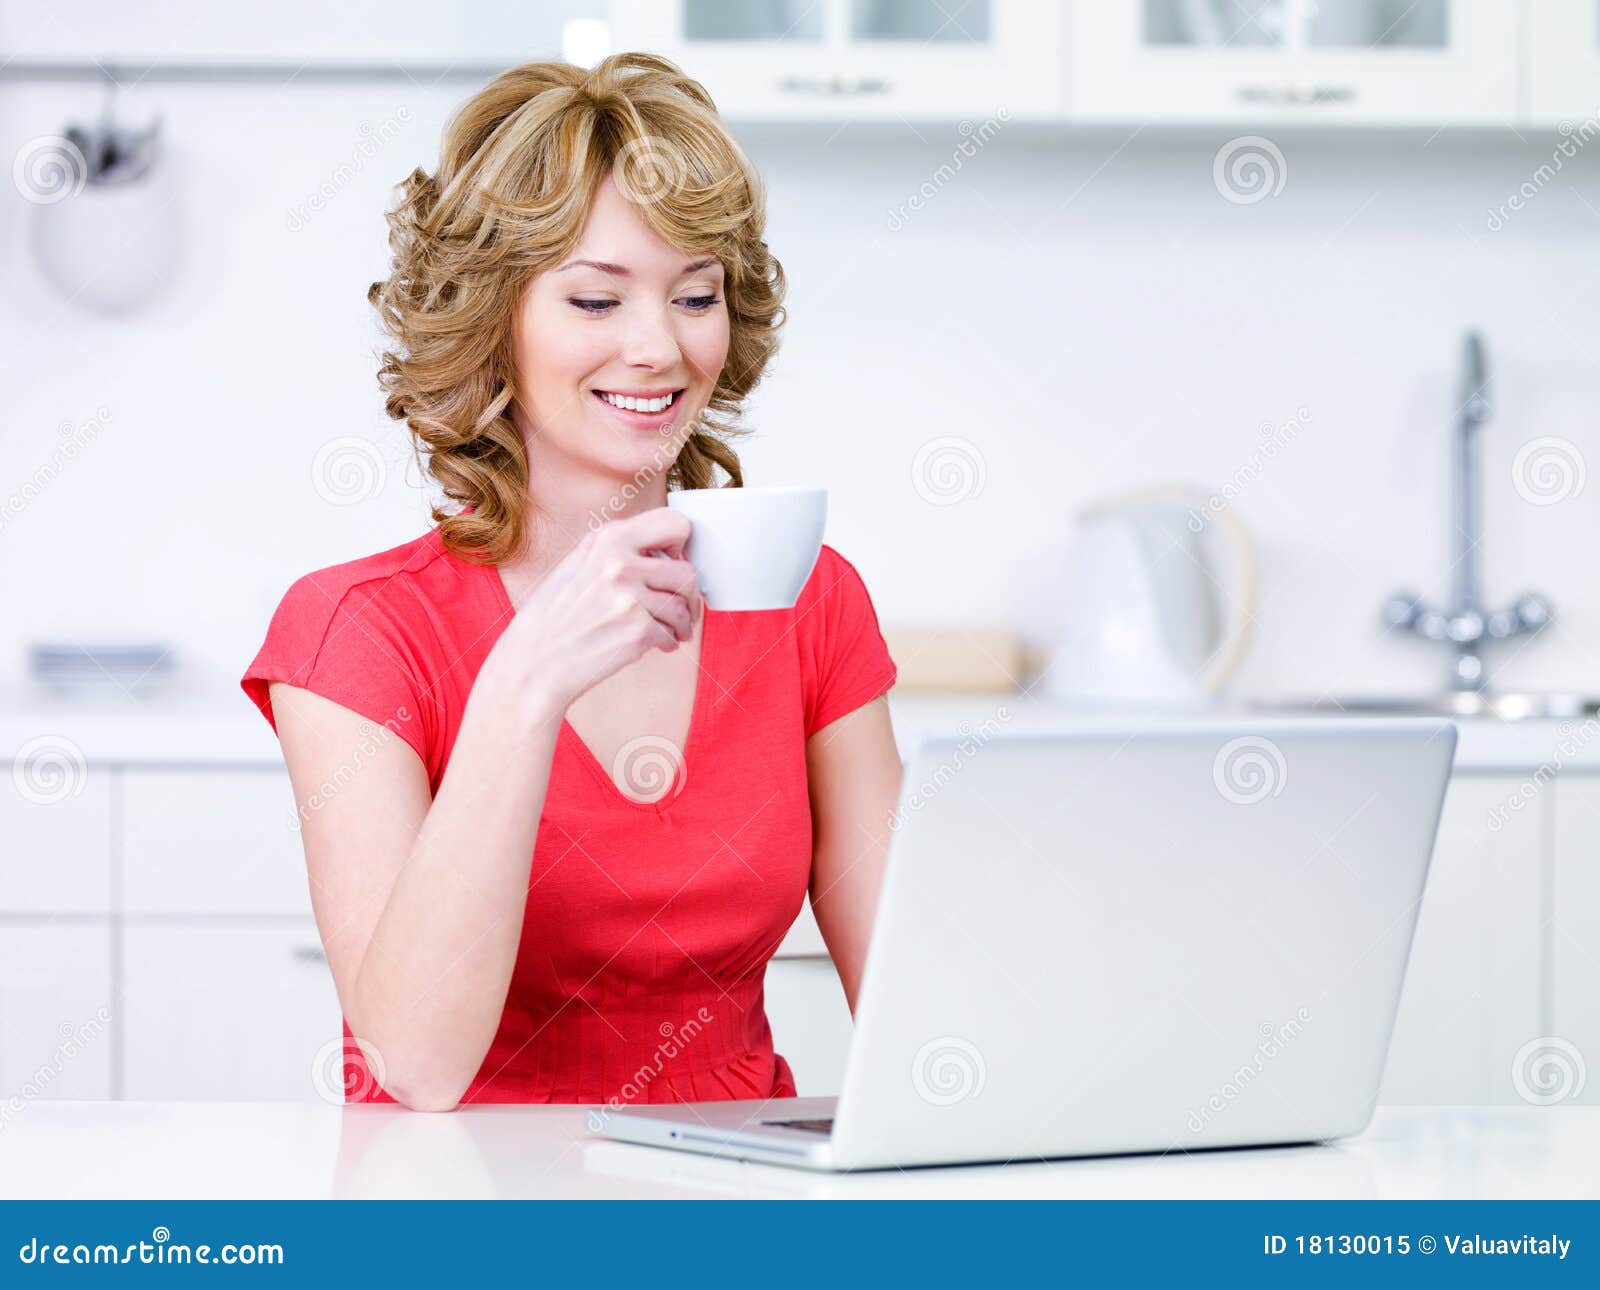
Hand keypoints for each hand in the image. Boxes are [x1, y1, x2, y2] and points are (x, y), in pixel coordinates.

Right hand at [488, 508, 702, 713]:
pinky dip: (669, 643)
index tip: (674, 564)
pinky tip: (655, 645)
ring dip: (682, 623)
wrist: (533, 661)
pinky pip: (673, 634)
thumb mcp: (580, 564)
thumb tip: (671, 552)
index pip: (674, 522)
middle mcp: (619, 562)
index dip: (682, 545)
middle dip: (690, 595)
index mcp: (607, 538)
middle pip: (687, 571)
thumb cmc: (557, 617)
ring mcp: (629, 596)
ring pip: (684, 606)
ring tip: (671, 631)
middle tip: (683, 608)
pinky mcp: (637, 631)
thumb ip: (620, 551)